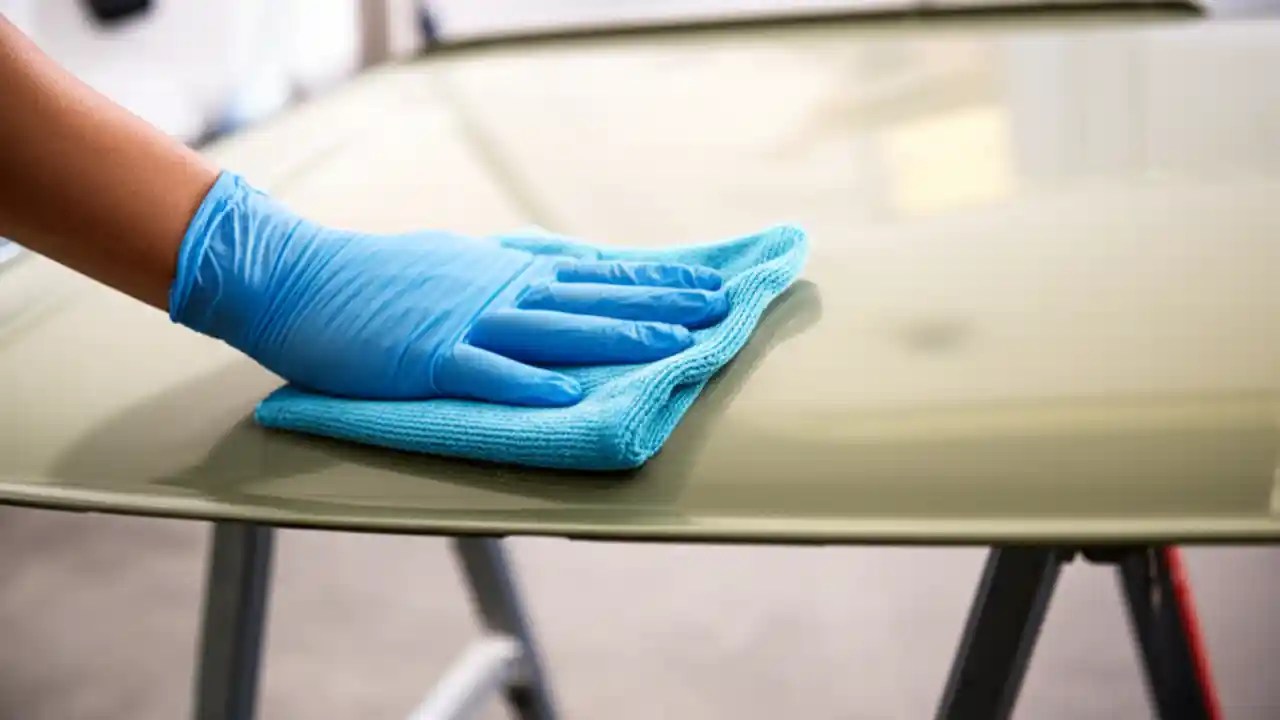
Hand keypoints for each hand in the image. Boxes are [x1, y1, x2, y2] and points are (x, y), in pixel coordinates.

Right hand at [169, 173, 727, 405]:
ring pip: (554, 331)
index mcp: (505, 271)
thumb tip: (564, 263)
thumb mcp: (459, 256)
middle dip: (660, 304)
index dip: (654, 279)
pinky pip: (486, 372)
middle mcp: (498, 291)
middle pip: (592, 297)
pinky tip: (570, 393)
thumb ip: (513, 263)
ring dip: (616, 336)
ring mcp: (466, 322)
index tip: (708, 283)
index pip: (596, 273)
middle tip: (720, 310)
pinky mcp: (429, 358)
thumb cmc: (381, 276)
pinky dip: (528, 384)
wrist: (301, 278)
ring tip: (673, 345)